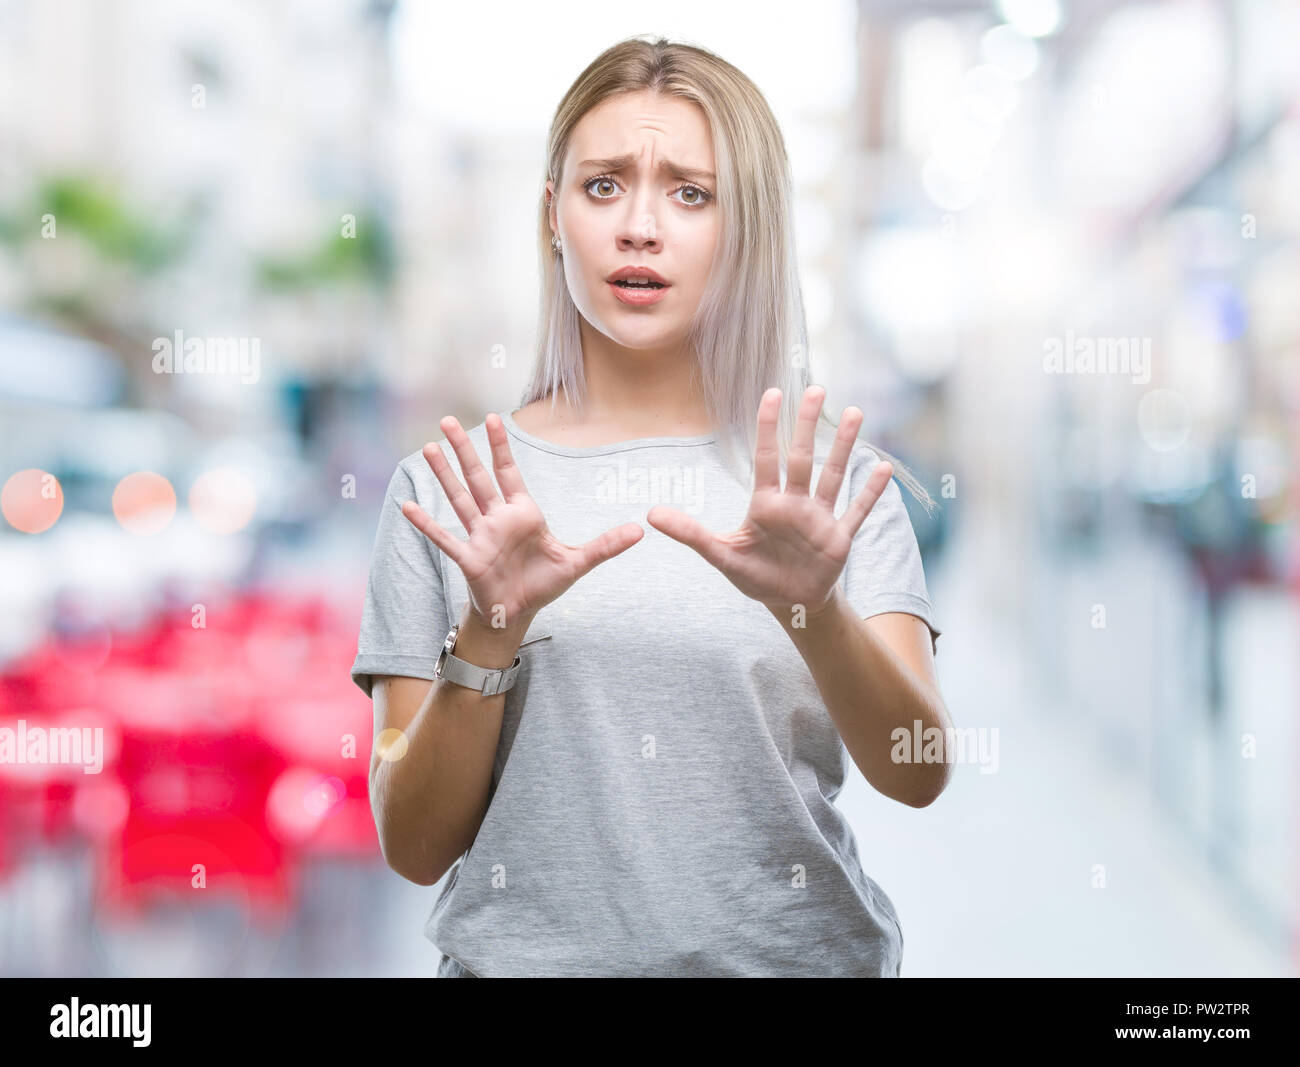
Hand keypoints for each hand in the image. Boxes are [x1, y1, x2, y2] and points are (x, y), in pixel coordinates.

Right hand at [401, 413, 643, 630]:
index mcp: (523, 513)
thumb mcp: (578, 562)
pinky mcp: (468, 557)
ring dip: (444, 475)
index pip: (509, 472)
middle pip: (478, 477)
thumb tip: (640, 531)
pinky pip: (444, 537)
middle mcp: (497, 519)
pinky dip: (426, 524)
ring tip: (429, 448)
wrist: (519, 612)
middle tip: (447, 420)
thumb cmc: (544, 583)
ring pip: (460, 498)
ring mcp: (479, 536)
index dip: (500, 447)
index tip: (492, 418)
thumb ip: (606, 545)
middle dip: (464, 450)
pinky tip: (407, 506)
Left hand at [645, 386, 893, 618]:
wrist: (787, 603)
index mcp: (766, 504)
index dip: (766, 426)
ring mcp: (819, 519)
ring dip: (843, 447)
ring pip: (832, 476)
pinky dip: (869, 493)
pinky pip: (856, 511)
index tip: (771, 392)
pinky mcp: (839, 539)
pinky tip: (883, 468)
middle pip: (801, 456)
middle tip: (816, 388)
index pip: (765, 457)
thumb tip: (649, 515)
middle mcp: (794, 504)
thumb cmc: (754, 574)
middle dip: (807, 424)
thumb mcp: (720, 555)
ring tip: (855, 414)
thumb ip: (690, 533)